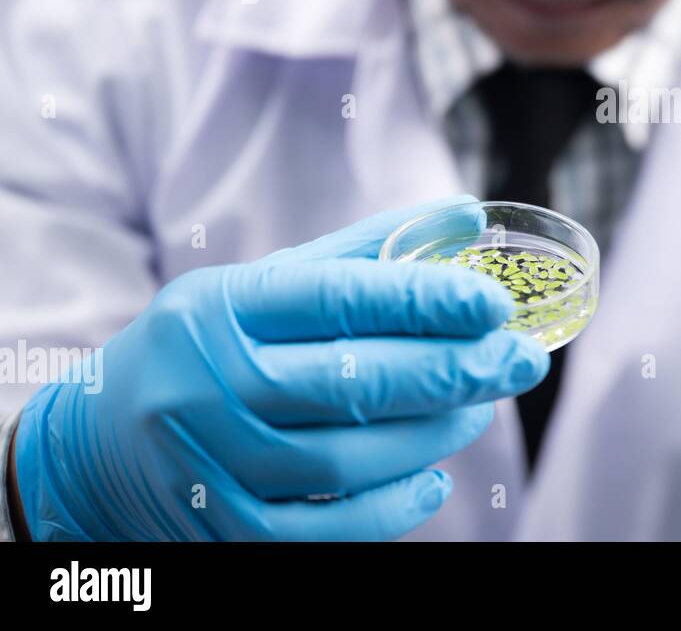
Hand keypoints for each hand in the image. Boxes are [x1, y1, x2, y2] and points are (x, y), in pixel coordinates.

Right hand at [13, 196, 546, 540]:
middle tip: (519, 360)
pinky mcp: (225, 525)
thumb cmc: (208, 345)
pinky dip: (393, 507)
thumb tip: (462, 216)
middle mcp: (209, 383)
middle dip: (454, 370)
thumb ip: (362, 254)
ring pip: (348, 457)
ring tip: (480, 406)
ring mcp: (212, 462)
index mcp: (221, 307)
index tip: (493, 303)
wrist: (97, 441)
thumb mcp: (262, 286)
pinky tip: (435, 476)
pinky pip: (325, 528)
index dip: (424, 301)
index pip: (338, 298)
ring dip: (434, 433)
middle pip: (353, 381)